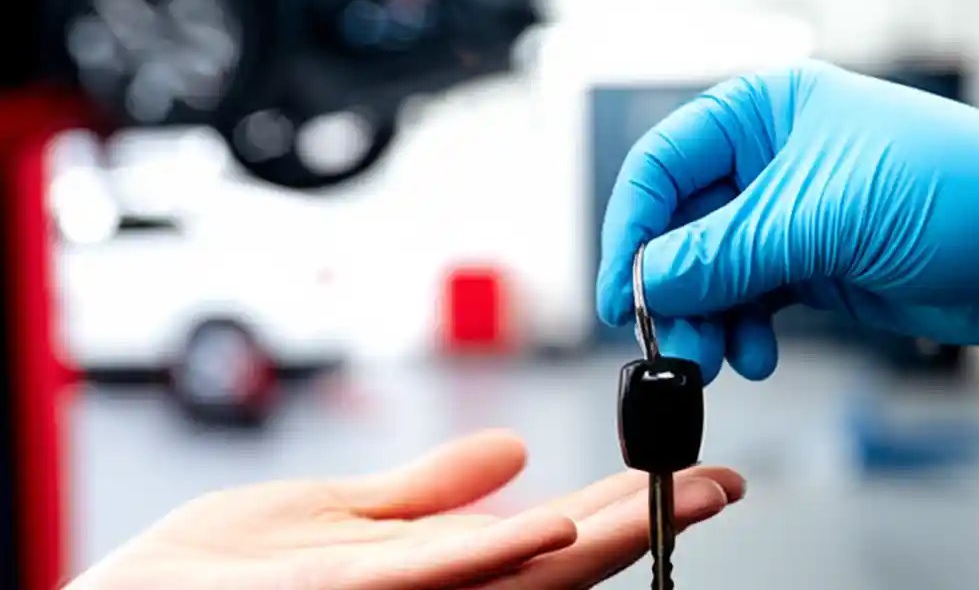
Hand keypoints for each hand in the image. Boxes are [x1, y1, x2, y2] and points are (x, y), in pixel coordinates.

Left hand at [68, 429, 744, 589]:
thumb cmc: (209, 577)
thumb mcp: (336, 519)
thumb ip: (426, 492)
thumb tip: (516, 455)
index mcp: (432, 565)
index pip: (549, 535)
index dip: (625, 506)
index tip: (687, 479)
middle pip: (555, 558)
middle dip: (640, 522)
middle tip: (715, 487)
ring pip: (508, 572)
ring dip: (595, 536)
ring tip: (671, 504)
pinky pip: (417, 572)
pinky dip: (486, 554)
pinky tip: (539, 529)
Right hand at [597, 60, 978, 381]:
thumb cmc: (956, 195)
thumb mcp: (821, 220)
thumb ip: (724, 253)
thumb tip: (649, 280)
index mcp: (766, 110)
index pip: (665, 163)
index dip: (634, 228)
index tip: (622, 293)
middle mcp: (771, 157)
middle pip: (684, 224)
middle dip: (674, 289)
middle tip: (674, 347)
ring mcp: (793, 212)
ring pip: (714, 270)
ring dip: (708, 319)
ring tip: (720, 359)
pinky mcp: (817, 262)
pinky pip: (751, 298)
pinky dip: (745, 331)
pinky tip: (759, 356)